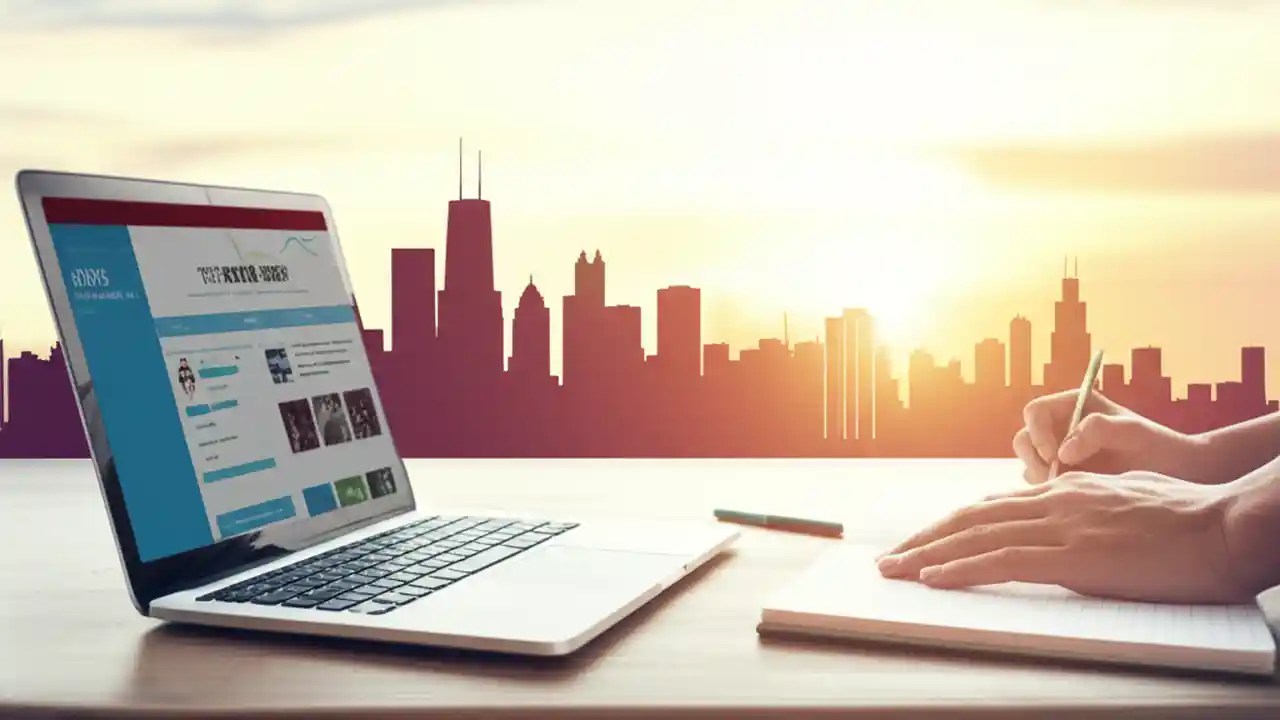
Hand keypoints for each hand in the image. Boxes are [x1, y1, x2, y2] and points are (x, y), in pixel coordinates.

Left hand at [877, 471, 1251, 603]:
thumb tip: (1069, 525)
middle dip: (925, 538)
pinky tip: (933, 578)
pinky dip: (962, 569)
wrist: (1225, 527)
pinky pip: (1003, 560)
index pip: (993, 507)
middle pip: (971, 517)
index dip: (953, 525)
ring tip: (894, 570)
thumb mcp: (1126, 502)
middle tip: (890, 558)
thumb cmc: (1188, 520)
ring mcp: (1063, 526)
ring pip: (976, 536)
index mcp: (1066, 491)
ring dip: (928, 555)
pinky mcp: (1075, 555)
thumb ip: (1089, 510)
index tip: (924, 541)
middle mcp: (1055, 501)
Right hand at [1014, 391, 1206, 484]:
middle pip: (1024, 438)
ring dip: (1039, 477)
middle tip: (1056, 478)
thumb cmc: (1159, 447)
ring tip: (1069, 490)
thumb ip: (1097, 430)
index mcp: (1074, 406)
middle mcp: (1062, 428)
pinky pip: (1041, 485)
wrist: (1178, 476)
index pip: (1036, 412)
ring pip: (1028, 463)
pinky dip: (1048, 493)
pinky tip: (1073, 499)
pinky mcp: (1065, 480)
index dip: (1038, 433)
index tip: (1056, 456)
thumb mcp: (1133, 432)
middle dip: (1034, 459)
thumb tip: (1063, 452)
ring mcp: (1061, 455)